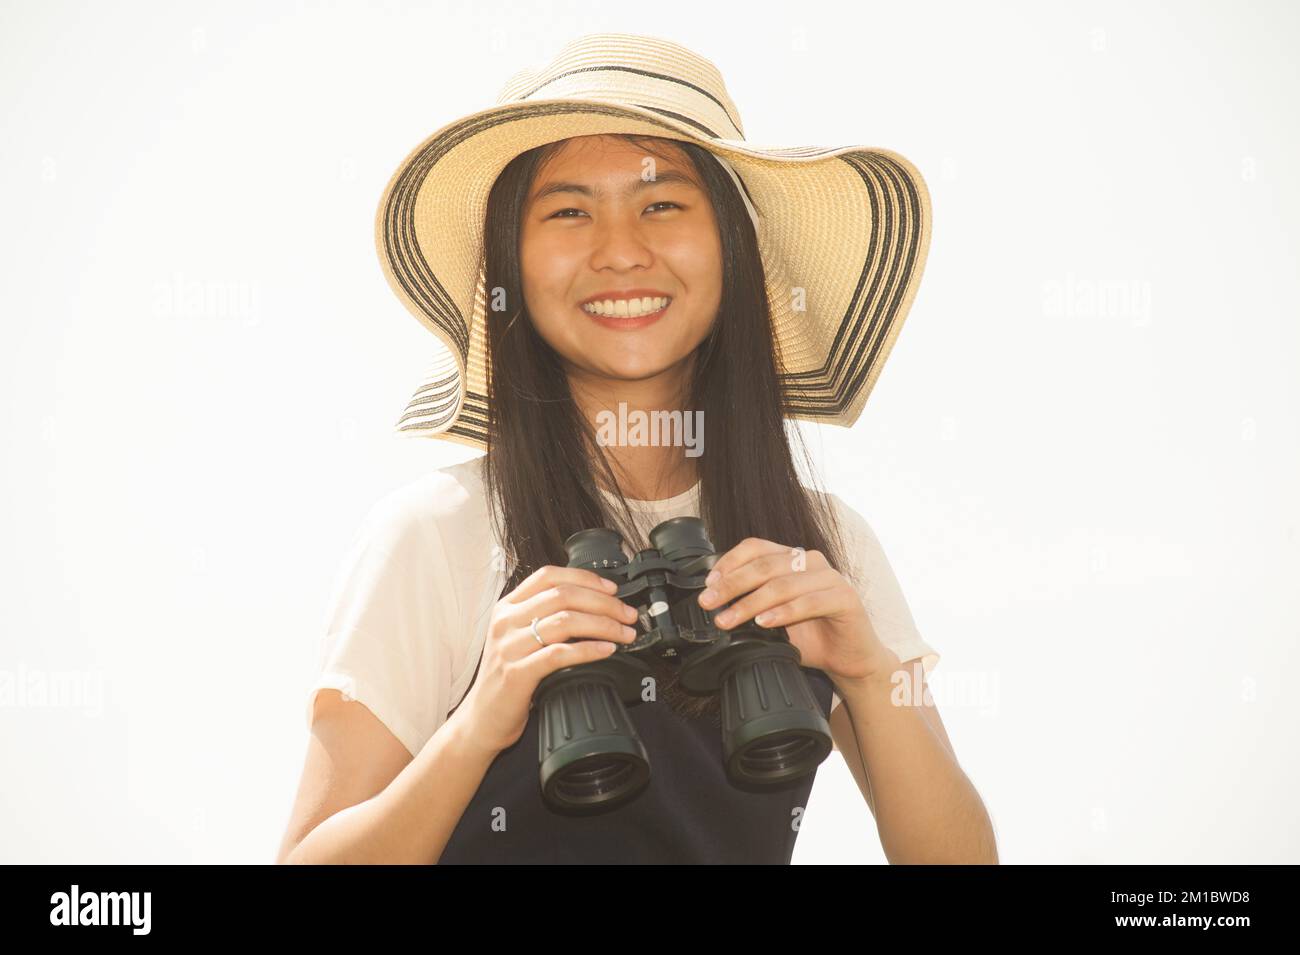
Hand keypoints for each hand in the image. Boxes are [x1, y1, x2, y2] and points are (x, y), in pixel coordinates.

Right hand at [458, 565, 640, 754]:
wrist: (482, 718)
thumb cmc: (508, 677)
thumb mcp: (519, 638)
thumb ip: (544, 618)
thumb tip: (593, 605)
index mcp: (507, 607)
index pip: (548, 576)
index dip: (585, 578)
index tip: (612, 589)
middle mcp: (506, 621)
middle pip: (563, 596)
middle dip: (604, 603)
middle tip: (628, 615)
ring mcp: (509, 647)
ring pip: (565, 621)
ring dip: (604, 625)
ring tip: (625, 634)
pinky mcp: (517, 673)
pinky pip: (559, 654)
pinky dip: (589, 649)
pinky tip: (607, 650)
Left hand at [696, 537, 895, 685]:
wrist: (849, 660)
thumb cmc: (812, 637)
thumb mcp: (773, 619)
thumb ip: (751, 606)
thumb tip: (715, 604)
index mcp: (792, 559)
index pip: (755, 548)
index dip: (728, 563)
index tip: (708, 585)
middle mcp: (810, 562)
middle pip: (764, 565)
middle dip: (731, 585)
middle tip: (709, 603)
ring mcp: (830, 577)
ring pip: (782, 584)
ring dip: (750, 603)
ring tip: (729, 619)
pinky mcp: (845, 598)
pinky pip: (809, 602)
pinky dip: (784, 612)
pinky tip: (765, 623)